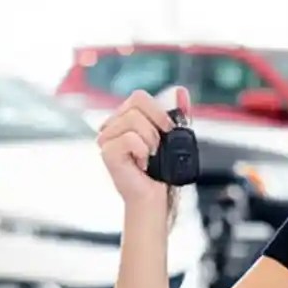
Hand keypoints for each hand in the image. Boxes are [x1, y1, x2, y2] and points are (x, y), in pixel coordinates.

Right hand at [96, 86, 190, 209]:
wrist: (154, 196)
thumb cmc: (161, 169)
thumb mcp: (174, 136)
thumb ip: (178, 113)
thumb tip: (181, 91)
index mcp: (125, 118)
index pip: (139, 97)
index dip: (158, 110)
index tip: (169, 128)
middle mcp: (113, 125)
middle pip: (135, 103)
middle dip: (156, 123)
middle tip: (159, 145)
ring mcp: (107, 138)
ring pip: (132, 119)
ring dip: (150, 139)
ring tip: (149, 156)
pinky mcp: (107, 152)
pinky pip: (129, 138)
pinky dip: (142, 150)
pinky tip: (140, 163)